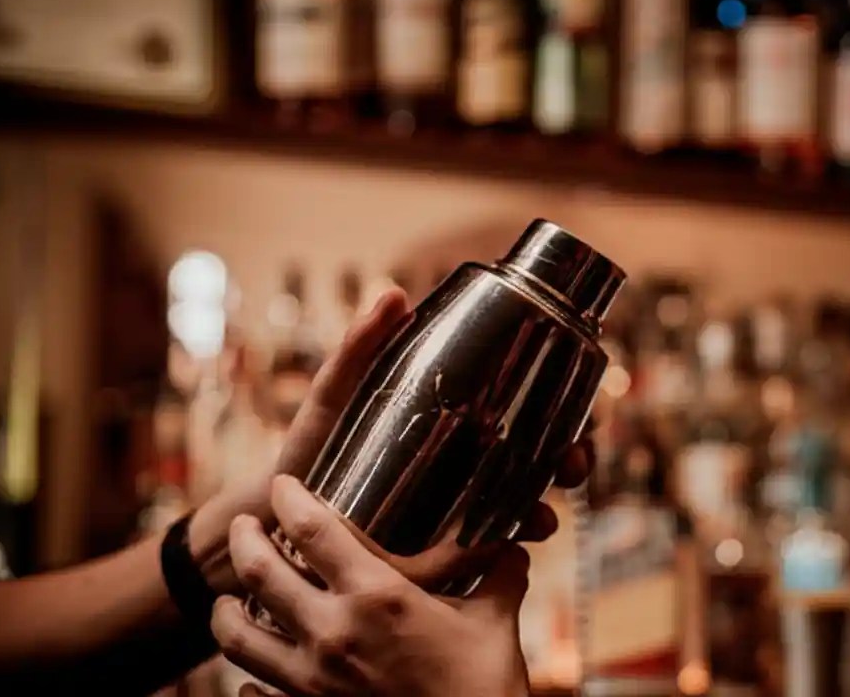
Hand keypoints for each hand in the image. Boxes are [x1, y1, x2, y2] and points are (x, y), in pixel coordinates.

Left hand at [189, 288, 592, 591]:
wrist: (269, 528)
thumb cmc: (305, 454)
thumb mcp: (334, 398)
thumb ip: (360, 348)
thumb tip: (392, 293)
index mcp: (448, 430)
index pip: (521, 416)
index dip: (560, 414)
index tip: (580, 413)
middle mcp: (460, 473)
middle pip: (535, 462)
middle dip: (568, 462)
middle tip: (574, 467)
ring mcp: (451, 516)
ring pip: (519, 507)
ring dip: (543, 509)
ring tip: (544, 519)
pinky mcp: (435, 557)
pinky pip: (487, 552)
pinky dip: (510, 548)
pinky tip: (518, 547)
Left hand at [213, 476, 530, 696]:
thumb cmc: (483, 687)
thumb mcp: (495, 620)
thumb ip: (499, 574)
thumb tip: (512, 545)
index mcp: (377, 596)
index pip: (312, 528)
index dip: (289, 497)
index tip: (281, 484)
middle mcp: (333, 632)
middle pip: (259, 571)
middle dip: (245, 540)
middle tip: (246, 526)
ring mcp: (311, 681)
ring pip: (237, 635)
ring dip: (226, 610)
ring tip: (227, 598)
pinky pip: (254, 693)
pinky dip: (246, 682)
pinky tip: (251, 677)